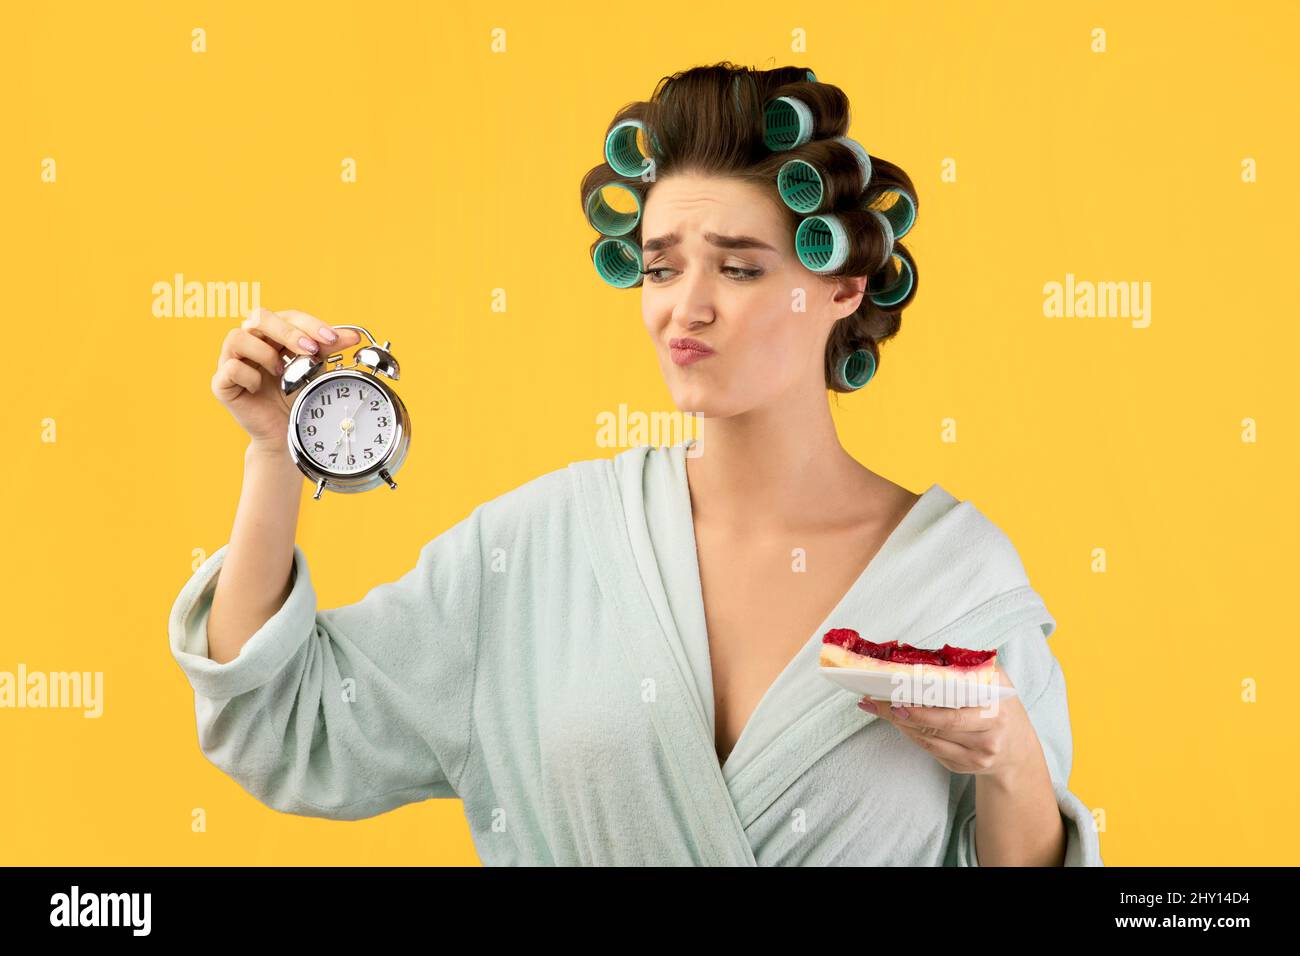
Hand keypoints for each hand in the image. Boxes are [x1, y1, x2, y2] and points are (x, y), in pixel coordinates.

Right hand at [211, 308, 360, 448]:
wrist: (287, 431)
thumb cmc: (297, 396)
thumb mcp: (316, 369)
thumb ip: (328, 349)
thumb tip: (351, 336)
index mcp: (270, 334)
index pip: (286, 315)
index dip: (309, 324)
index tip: (332, 338)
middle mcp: (248, 342)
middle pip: (259, 317)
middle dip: (288, 332)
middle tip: (310, 350)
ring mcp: (230, 360)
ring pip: (237, 336)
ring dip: (265, 353)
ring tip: (281, 372)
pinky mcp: (221, 383)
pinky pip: (231, 368)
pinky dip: (250, 375)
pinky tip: (261, 386)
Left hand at [857, 663, 1039, 780]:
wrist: (1018, 750)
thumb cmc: (1000, 707)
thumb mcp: (996, 682)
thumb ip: (970, 669)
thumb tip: (927, 656)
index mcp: (995, 708)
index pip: (955, 705)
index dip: (926, 702)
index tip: (900, 693)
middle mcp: (989, 735)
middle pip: (940, 725)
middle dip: (906, 713)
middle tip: (880, 703)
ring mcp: (977, 756)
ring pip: (931, 740)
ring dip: (902, 724)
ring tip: (878, 707)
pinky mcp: (965, 768)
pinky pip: (932, 751)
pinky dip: (912, 735)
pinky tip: (897, 721)